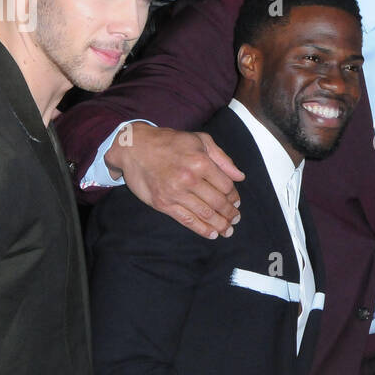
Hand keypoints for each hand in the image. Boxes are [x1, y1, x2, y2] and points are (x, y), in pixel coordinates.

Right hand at [107, 123, 243, 238]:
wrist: (135, 148)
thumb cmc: (170, 142)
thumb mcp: (200, 140)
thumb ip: (222, 158)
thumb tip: (240, 177)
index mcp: (200, 162)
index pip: (226, 186)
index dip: (234, 196)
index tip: (237, 202)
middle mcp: (189, 178)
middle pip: (217, 202)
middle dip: (230, 213)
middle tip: (236, 218)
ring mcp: (175, 193)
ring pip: (205, 214)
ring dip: (220, 224)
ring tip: (228, 230)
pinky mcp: (163, 203)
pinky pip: (187, 220)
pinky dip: (202, 229)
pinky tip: (212, 234)